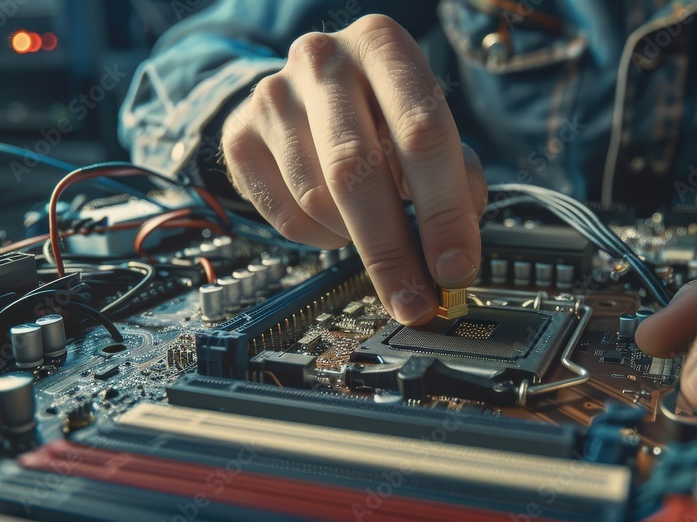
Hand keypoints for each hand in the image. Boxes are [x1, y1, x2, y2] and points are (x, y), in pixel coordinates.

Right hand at [221, 15, 485, 325]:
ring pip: (317, 198)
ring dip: (354, 236)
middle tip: (414, 301)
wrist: (311, 88)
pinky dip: (318, 237)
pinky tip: (336, 219)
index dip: (443, 211)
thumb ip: (458, 180)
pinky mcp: (238, 135)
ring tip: (372, 227)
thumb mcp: (432, 125)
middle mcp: (322, 60)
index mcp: (383, 45)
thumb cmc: (385, 113)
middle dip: (391, 251)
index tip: (456, 269)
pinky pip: (283, 216)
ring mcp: (272, 96)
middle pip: (356, 170)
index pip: (421, 134)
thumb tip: (455, 257)